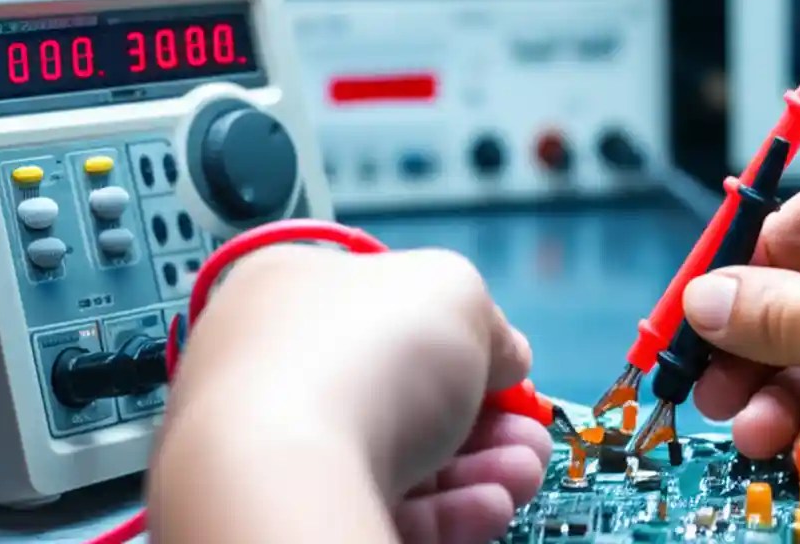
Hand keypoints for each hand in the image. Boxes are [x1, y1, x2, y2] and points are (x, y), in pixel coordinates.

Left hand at [147, 245, 550, 543]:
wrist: (289, 476)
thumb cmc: (353, 360)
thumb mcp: (455, 292)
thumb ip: (486, 318)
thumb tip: (501, 354)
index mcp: (287, 289)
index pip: (378, 304)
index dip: (452, 329)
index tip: (502, 356)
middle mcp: (273, 368)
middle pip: (404, 389)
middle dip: (486, 412)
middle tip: (526, 423)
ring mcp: (280, 448)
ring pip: (404, 455)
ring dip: (482, 463)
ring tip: (521, 467)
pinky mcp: (298, 510)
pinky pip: (386, 507)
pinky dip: (449, 510)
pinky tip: (489, 503)